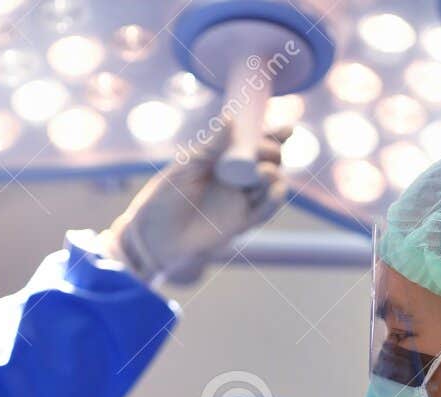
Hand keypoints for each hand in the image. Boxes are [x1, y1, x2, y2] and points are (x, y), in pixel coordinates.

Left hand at [102, 121, 290, 286]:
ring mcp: (241, 200)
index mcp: (224, 159)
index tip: (287, 130)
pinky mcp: (242, 222)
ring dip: (274, 176)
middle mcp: (237, 179)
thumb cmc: (164, 197)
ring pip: (271, 185)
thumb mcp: (187, 166)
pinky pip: (265, 210)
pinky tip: (275, 190)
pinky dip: (274, 200)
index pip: (255, 144)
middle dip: (273, 154)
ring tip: (264, 172)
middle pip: (268, 162)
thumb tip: (232, 117)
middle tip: (266, 152)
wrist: (154, 235)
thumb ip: (212, 145)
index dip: (274, 136)